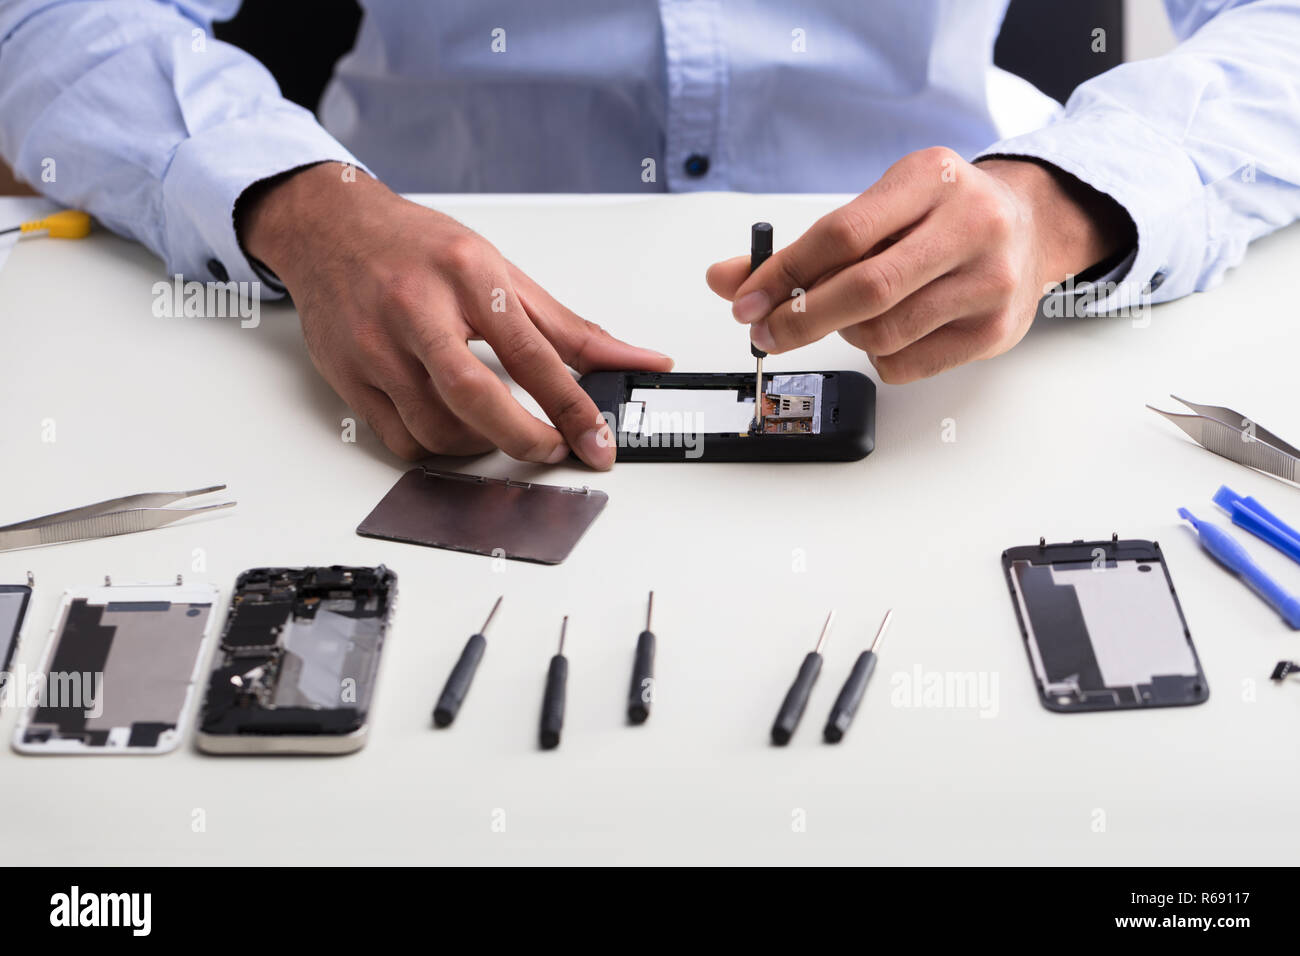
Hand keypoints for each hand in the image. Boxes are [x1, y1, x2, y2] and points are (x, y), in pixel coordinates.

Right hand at [238, 163, 671, 467]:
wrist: (331, 229)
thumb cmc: (418, 248)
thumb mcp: (501, 270)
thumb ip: (568, 326)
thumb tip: (635, 361)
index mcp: (467, 274)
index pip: (531, 354)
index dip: (572, 408)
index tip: (597, 443)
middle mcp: (416, 309)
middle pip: (475, 397)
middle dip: (525, 439)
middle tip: (553, 449)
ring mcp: (375, 346)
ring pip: (437, 429)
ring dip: (482, 445)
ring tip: (502, 427)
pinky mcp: (348, 376)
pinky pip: (402, 440)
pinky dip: (439, 447)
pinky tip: (456, 426)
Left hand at [706, 148, 1132, 381]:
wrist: (1031, 225)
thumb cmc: (939, 215)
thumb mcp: (876, 207)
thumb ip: (803, 246)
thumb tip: (726, 280)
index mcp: (931, 177)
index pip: (841, 233)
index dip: (784, 273)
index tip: (745, 301)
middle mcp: (971, 224)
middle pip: (866, 289)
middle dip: (801, 319)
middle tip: (767, 332)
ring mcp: (990, 280)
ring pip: (883, 333)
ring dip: (845, 335)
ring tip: (848, 317)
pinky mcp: (996, 330)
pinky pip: (906, 364)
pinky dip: (877, 357)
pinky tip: (886, 332)